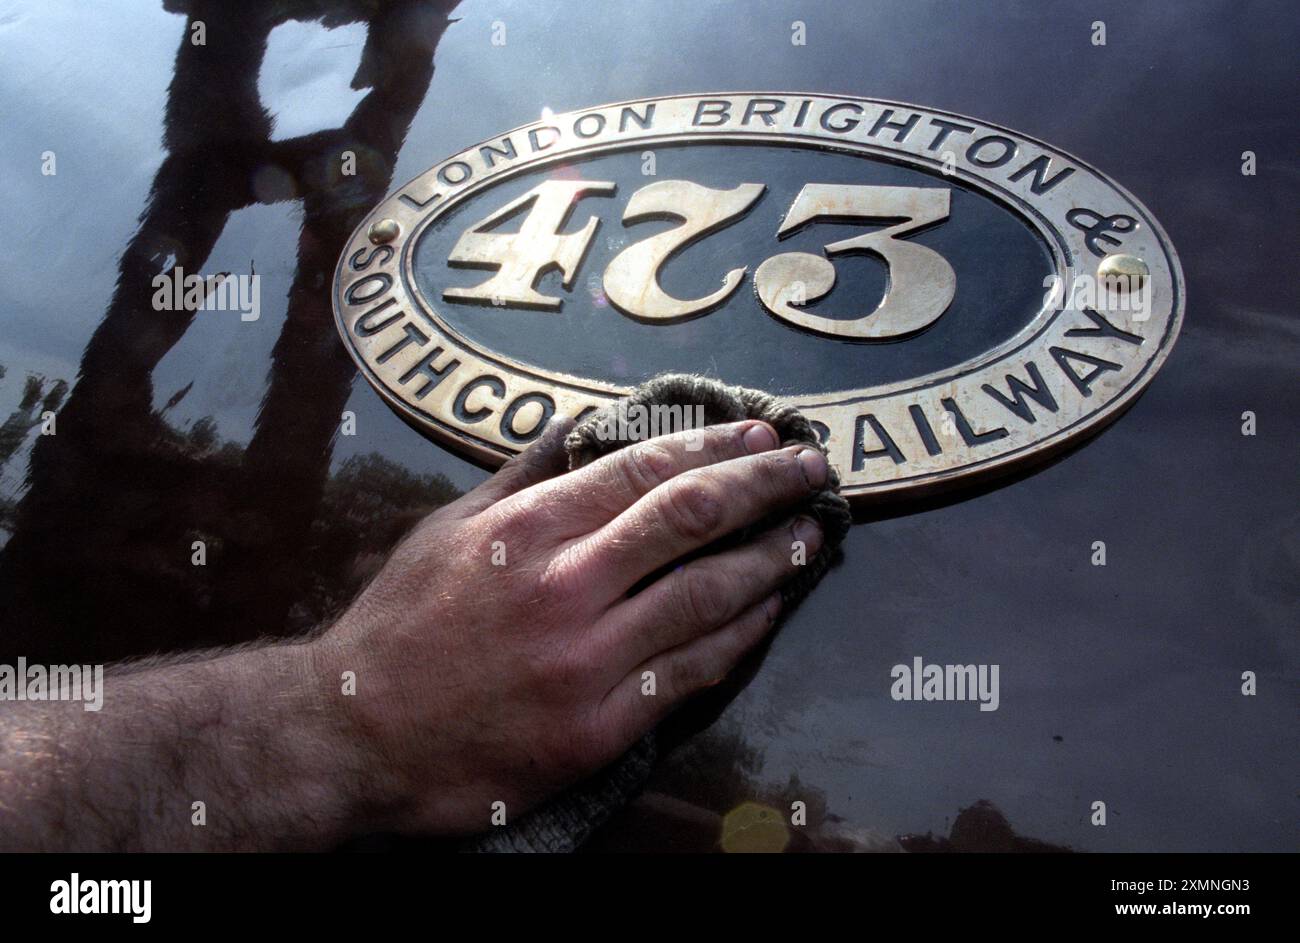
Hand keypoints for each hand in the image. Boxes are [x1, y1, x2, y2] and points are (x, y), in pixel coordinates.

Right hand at [313, 417, 827, 835]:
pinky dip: (741, 635)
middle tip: (810, 466)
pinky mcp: (597, 729)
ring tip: (811, 534)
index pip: (644, 470)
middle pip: (690, 518)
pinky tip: (772, 609)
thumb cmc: (396, 627)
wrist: (352, 736)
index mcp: (525, 530)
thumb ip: (517, 477)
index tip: (760, 434)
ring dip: (771, 559)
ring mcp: (585, 662)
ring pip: (706, 595)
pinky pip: (691, 674)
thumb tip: (577, 426)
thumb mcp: (444, 532)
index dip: (714, 446)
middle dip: (764, 484)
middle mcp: (563, 587)